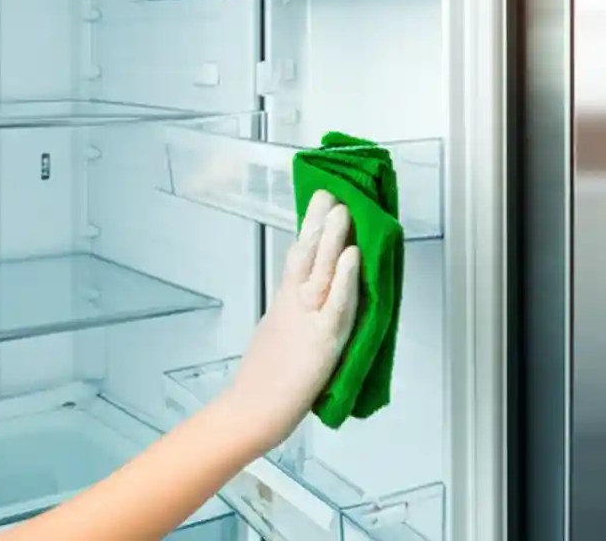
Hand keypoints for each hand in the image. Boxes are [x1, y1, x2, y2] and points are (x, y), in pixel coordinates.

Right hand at [221, 190, 360, 455]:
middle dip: (319, 222)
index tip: (318, 204)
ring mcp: (308, 319)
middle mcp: (295, 304)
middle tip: (329, 193)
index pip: (298, 257)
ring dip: (333, 238)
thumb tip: (304, 299)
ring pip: (321, 270)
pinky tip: (353, 255)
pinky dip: (346, 276)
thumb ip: (291, 314)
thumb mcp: (277, 334)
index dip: (309, 229)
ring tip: (343, 210)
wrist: (252, 410)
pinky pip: (338, 301)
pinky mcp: (323, 338)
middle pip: (307, 254)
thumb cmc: (264, 381)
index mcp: (285, 303)